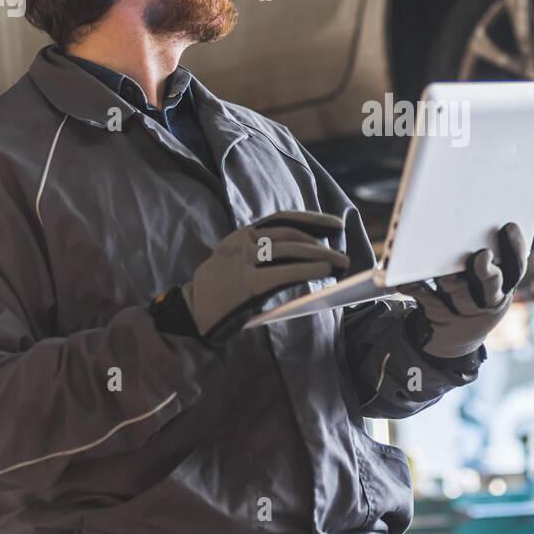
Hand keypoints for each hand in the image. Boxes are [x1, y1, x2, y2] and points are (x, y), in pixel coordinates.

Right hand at [181, 210, 349, 341]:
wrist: (191, 313)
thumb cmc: (220, 291)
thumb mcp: (236, 261)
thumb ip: (263, 254)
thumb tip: (309, 255)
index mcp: (240, 235)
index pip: (282, 219)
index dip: (311, 219)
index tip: (334, 224)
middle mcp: (241, 242)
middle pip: (289, 235)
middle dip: (321, 244)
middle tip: (342, 256)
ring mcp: (242, 262)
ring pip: (289, 250)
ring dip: (321, 256)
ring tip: (341, 263)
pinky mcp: (247, 285)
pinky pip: (284, 273)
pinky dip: (307, 270)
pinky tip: (323, 271)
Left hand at [400, 222, 527, 358]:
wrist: (457, 339)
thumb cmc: (472, 297)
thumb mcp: (486, 286)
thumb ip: (485, 262)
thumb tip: (466, 229)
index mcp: (505, 288)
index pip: (516, 267)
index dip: (515, 247)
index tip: (508, 226)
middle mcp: (490, 303)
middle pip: (491, 284)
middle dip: (486, 270)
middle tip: (481, 256)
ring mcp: (467, 314)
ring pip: (458, 291)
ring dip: (449, 276)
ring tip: (438, 262)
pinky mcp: (442, 319)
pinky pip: (427, 299)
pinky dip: (416, 287)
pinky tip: (405, 281)